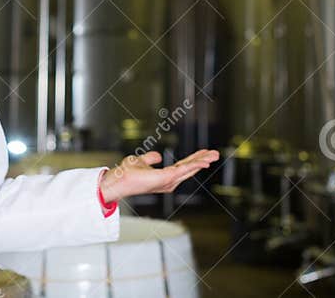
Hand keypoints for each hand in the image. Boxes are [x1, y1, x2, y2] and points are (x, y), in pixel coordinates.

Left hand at [100, 149, 219, 202]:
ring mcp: (169, 181)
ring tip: (214, 154)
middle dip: (203, 160)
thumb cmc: (126, 174)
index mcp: (165, 177)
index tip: (205, 153)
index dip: (194, 160)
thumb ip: (150, 158)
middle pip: (190, 168)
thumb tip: (158, 156)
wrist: (118, 179)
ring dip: (202, 160)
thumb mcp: (141, 161)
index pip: (183, 167)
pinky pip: (185, 169)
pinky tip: (204, 160)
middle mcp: (169, 181)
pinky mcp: (167, 178)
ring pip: (190, 168)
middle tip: (216, 153)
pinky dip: (195, 164)